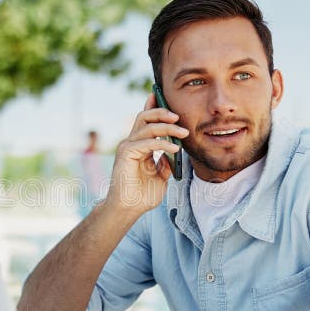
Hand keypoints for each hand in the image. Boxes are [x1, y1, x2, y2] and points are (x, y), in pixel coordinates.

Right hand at [105, 94, 188, 215]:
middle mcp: (131, 143)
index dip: (154, 108)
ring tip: (183, 132)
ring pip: (147, 126)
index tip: (166, 100)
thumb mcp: (161, 177)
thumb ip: (165, 163)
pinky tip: (174, 148)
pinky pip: (147, 142)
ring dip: (167, 127)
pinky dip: (163, 143)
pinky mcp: (126, 153)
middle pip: (144, 116)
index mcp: (138, 146)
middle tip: (178, 117)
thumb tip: (173, 153)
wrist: (129, 209)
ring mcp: (127, 147)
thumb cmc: (142, 196)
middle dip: (162, 112)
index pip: (145, 121)